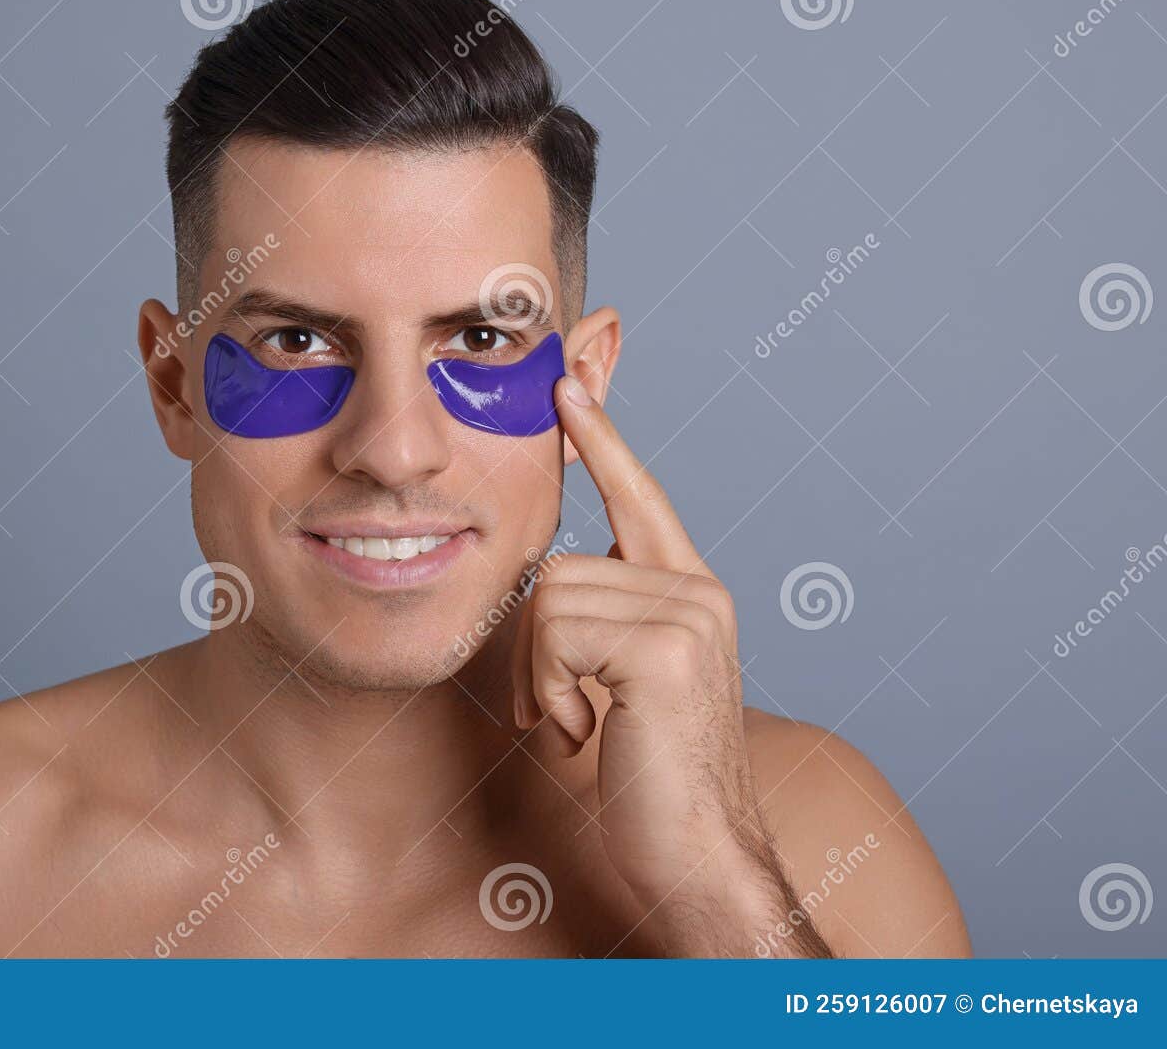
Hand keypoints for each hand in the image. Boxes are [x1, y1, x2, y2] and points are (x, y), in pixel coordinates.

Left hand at [509, 373, 829, 956]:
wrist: (695, 855)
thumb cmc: (648, 777)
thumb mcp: (622, 681)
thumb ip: (605, 618)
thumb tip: (556, 577)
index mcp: (689, 591)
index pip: (638, 495)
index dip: (600, 439)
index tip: (567, 379)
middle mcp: (698, 589)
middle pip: (557, 569)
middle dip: (535, 653)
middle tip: (562, 713)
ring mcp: (690, 611)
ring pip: (549, 600)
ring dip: (541, 678)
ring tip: (583, 727)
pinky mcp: (667, 644)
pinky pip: (556, 635)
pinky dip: (551, 692)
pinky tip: (589, 735)